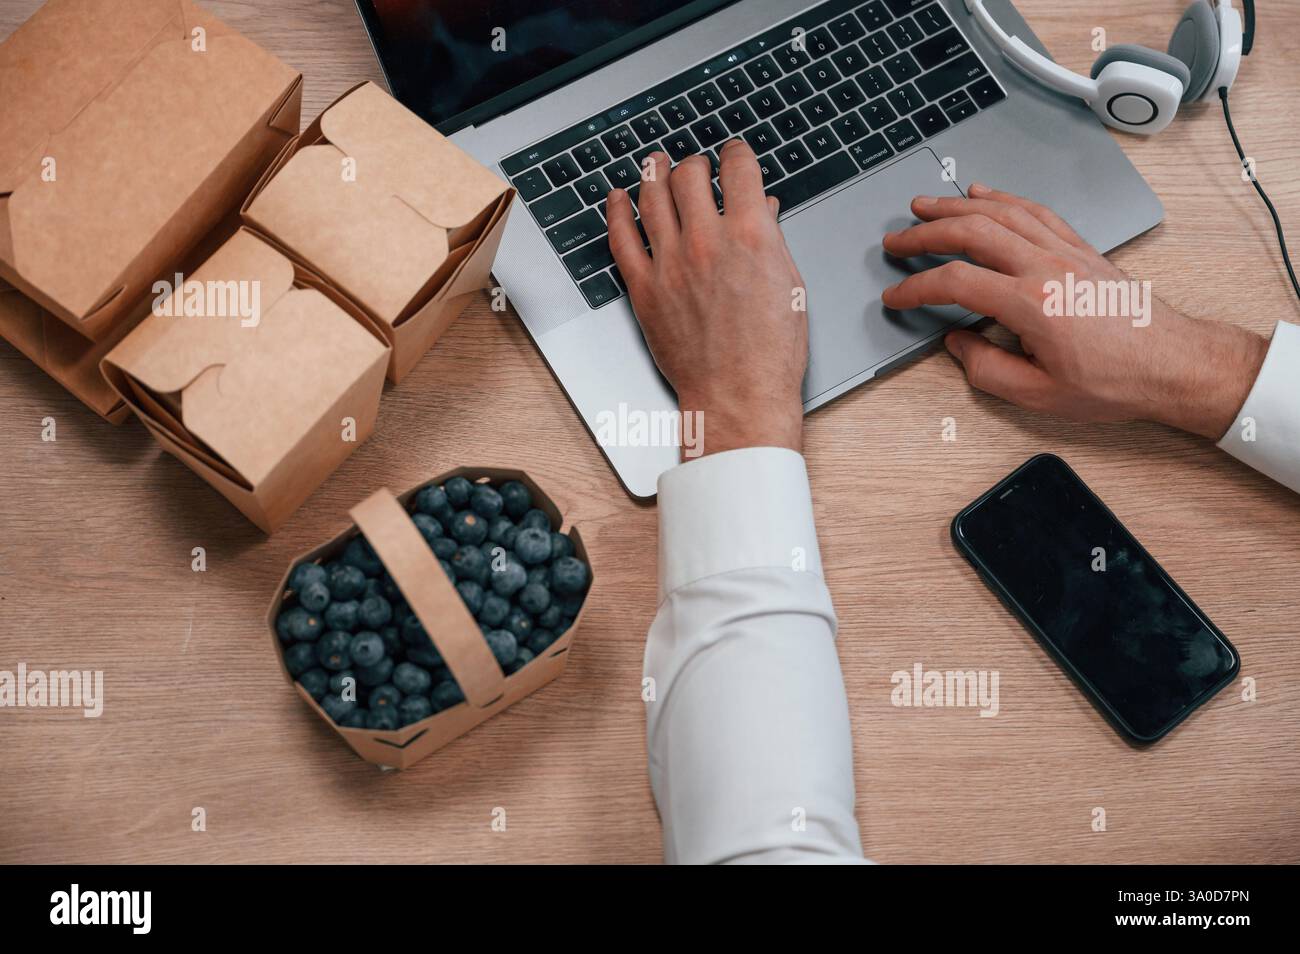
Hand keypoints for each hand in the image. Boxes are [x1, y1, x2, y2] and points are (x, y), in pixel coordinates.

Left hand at [606, 139, 806, 457]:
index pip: (739, 169)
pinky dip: (616, 210)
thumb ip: (773, 240)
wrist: (739, 394)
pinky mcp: (643, 288)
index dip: (736, 154)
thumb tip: (765, 210)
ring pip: (651, 196)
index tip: (734, 155)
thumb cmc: (770, 352)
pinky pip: (620, 237)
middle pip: (690, 175)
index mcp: (751, 236)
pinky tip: (616, 197)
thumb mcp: (789, 286)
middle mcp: (707, 242)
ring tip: (656, 164)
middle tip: (697, 167)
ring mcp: (670, 263)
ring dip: (654, 172)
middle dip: (696, 163)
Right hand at [881, 183, 1267, 439]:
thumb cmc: (1115, 381)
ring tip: (925, 205)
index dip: (916, 287)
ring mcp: (1066, 252)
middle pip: (972, 232)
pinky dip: (1003, 199)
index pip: (955, 282)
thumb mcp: (1039, 395)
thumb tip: (958, 344)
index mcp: (1032, 304)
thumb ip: (987, 370)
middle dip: (926, 232)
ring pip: (1001, 213)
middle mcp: (1047, 268)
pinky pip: (1034, 212)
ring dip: (956, 206)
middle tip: (896, 237)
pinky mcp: (1081, 249)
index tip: (896, 295)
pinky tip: (983, 194)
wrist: (1172, 364)